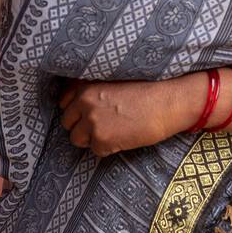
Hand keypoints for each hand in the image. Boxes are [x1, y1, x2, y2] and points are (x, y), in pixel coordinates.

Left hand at [57, 78, 174, 157]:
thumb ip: (94, 90)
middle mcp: (84, 101)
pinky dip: (107, 149)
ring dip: (91, 139)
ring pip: (76, 139)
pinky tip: (123, 138)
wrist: (167, 102)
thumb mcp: (114, 81)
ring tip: (112, 133)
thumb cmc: (147, 90)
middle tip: (102, 125)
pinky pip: (95, 150)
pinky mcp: (102, 139)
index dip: (76, 110)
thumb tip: (79, 106)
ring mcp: (92, 121)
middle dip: (81, 126)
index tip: (87, 114)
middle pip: (67, 122)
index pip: (64, 102)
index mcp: (86, 85)